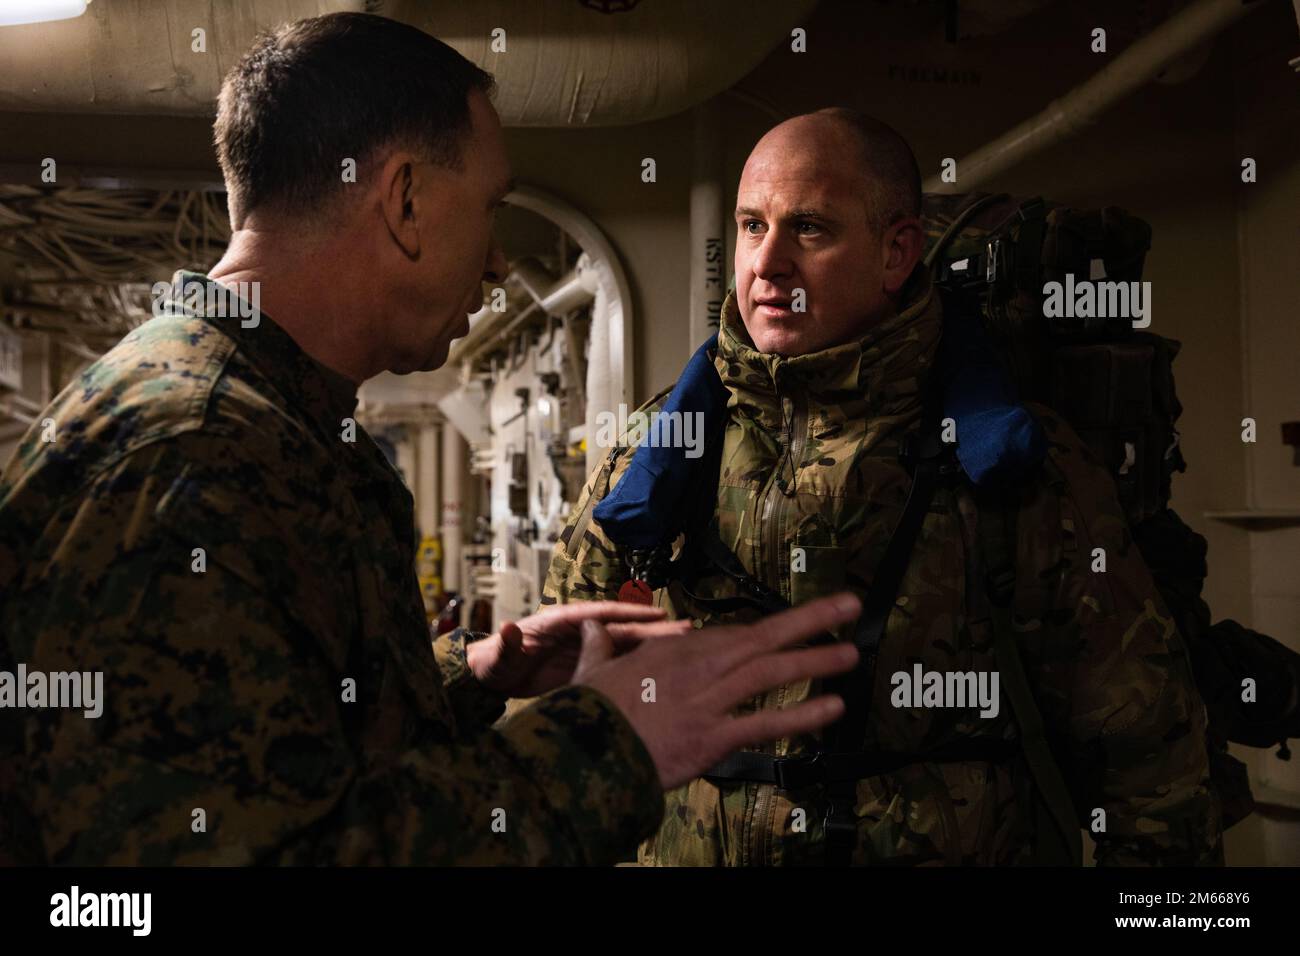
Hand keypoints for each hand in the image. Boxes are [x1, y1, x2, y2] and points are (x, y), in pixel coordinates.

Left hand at [467, 602, 693, 697]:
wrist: (495, 676)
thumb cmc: (496, 661)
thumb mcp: (499, 655)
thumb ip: (507, 644)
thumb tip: (508, 629)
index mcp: (561, 622)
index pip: (600, 615)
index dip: (629, 614)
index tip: (657, 614)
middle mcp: (580, 631)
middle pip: (622, 628)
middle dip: (654, 629)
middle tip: (688, 629)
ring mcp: (587, 647)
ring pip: (627, 644)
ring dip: (655, 645)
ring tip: (688, 644)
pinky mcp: (589, 664)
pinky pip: (619, 661)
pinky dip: (642, 662)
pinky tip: (665, 667)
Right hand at [572, 592, 861, 789]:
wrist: (583, 751)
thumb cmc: (587, 712)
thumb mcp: (591, 669)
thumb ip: (599, 646)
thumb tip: (590, 630)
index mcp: (674, 648)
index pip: (733, 633)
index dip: (772, 627)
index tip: (800, 621)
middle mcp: (699, 666)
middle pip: (763, 637)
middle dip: (810, 620)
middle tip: (849, 606)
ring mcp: (709, 700)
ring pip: (770, 672)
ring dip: (815, 660)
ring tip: (851, 654)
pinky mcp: (713, 737)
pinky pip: (765, 723)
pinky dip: (801, 715)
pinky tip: (832, 709)